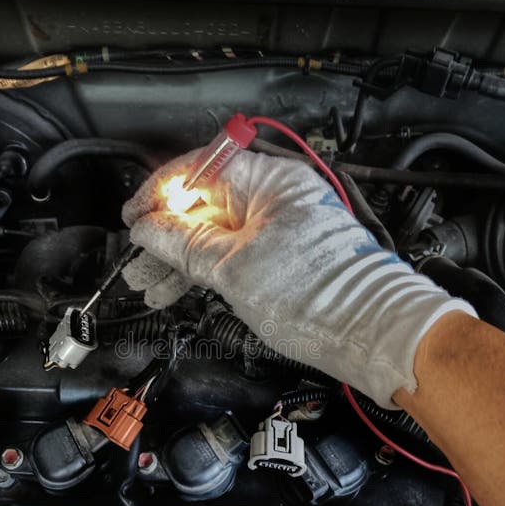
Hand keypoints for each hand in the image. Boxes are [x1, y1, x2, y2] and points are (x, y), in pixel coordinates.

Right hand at [122, 150, 475, 406]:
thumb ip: (185, 244)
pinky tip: (175, 288)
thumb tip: (147, 227)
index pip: (202, 169)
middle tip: (136, 261)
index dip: (160, 192)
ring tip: (146, 284)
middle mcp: (274, 199)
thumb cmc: (319, 295)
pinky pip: (231, 257)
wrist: (371, 335)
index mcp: (270, 181)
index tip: (133, 216)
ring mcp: (277, 231)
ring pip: (215, 236)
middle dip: (165, 236)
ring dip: (178, 260)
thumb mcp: (234, 268)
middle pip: (206, 206)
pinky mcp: (279, 261)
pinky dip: (203, 272)